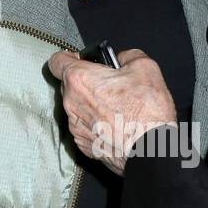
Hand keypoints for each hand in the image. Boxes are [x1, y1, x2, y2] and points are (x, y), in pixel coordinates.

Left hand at [47, 47, 177, 175]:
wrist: (151, 151)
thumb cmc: (146, 112)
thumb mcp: (146, 67)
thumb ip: (128, 55)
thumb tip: (123, 59)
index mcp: (79, 79)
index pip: (56, 61)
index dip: (68, 57)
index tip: (81, 60)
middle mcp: (71, 103)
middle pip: (69, 86)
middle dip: (86, 82)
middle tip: (111, 85)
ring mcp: (75, 127)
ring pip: (77, 108)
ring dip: (92, 105)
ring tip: (117, 108)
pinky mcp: (83, 145)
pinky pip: (85, 128)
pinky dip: (96, 125)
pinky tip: (116, 125)